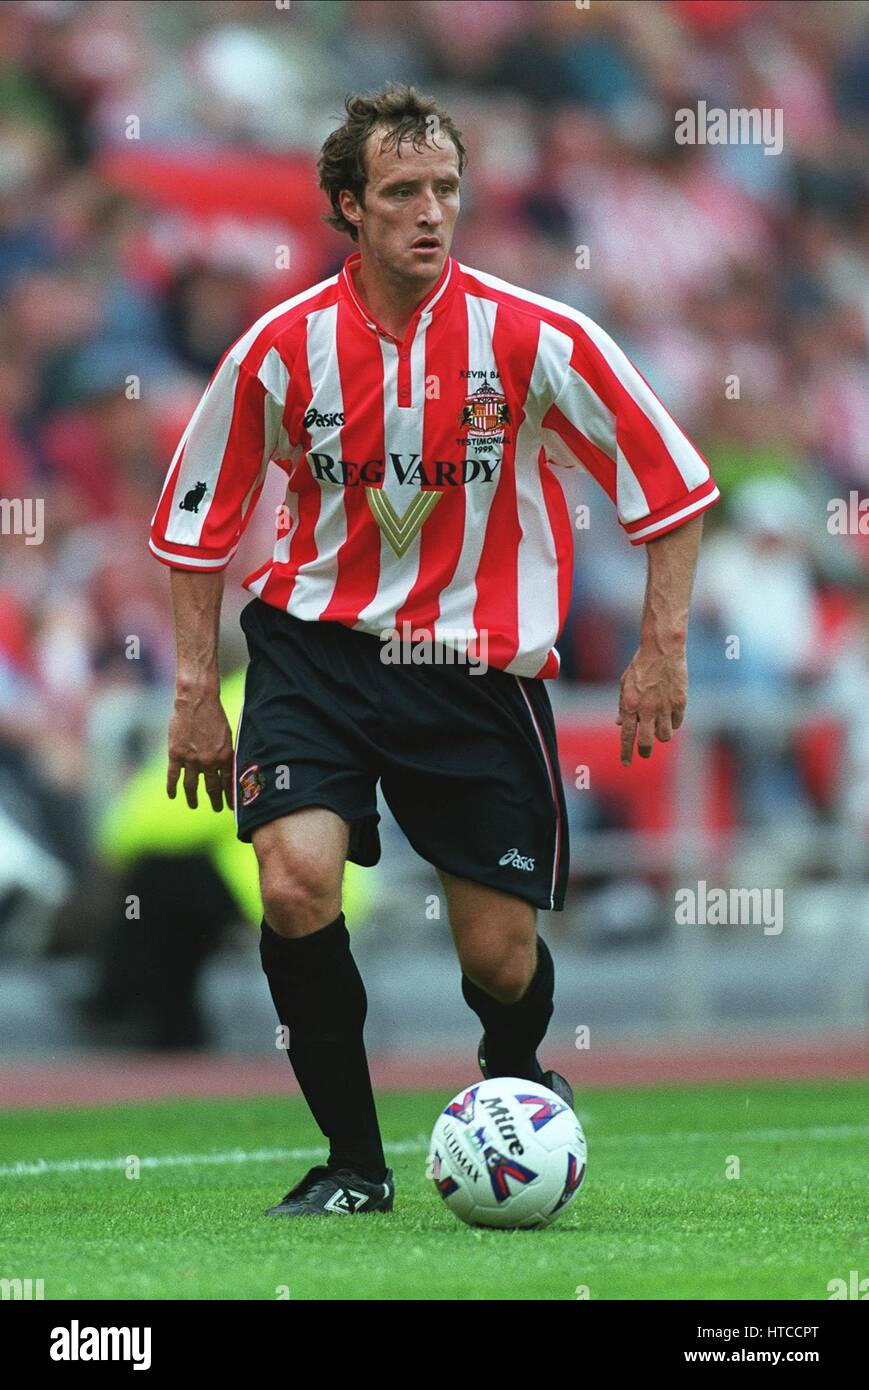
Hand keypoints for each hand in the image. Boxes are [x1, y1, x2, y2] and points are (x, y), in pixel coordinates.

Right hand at [167, 685, 233, 810]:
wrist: (196, 701)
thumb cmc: (215, 715)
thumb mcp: (228, 736)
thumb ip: (227, 754)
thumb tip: (229, 770)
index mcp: (225, 757)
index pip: (228, 783)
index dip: (229, 796)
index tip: (230, 806)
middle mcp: (209, 762)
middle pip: (212, 788)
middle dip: (215, 800)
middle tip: (217, 809)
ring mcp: (191, 759)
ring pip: (191, 786)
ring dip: (193, 798)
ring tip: (194, 806)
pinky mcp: (175, 754)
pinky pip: (173, 776)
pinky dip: (172, 787)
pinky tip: (172, 796)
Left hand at [616, 645, 686, 765]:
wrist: (662, 650)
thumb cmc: (640, 666)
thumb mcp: (625, 685)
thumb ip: (623, 707)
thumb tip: (621, 725)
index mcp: (630, 705)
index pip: (627, 737)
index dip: (626, 753)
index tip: (626, 763)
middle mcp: (647, 709)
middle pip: (646, 742)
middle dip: (644, 752)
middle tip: (644, 754)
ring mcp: (664, 707)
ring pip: (665, 736)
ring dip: (660, 736)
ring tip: (658, 728)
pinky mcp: (680, 703)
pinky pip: (677, 723)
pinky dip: (672, 723)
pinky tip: (669, 716)